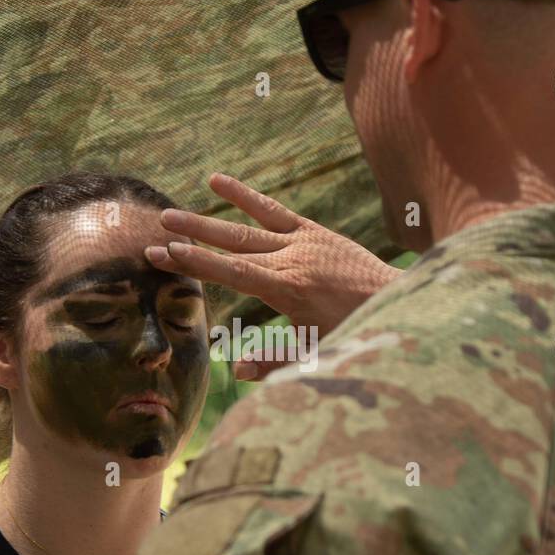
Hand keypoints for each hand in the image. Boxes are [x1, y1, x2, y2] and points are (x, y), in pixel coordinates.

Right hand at [148, 173, 398, 379]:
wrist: (398, 300)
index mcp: (289, 289)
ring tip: (174, 212)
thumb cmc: (355, 332)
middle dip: (192, 241)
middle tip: (156, 233)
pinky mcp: (314, 231)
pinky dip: (246, 197)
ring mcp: (303, 241)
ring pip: (247, 228)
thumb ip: (275, 361)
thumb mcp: (316, 352)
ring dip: (209, 220)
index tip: (164, 254)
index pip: (232, 272)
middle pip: (232, 247)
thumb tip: (235, 372)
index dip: (196, 263)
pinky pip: (274, 210)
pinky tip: (217, 181)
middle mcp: (292, 259)